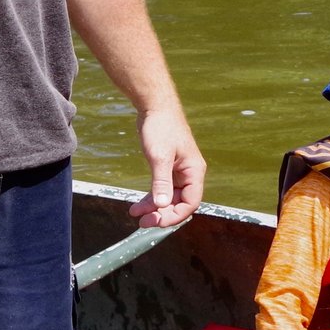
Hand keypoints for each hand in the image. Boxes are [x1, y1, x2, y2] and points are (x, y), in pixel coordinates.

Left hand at [131, 106, 204, 227]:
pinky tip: (137, 206)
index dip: (175, 215)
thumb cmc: (161, 127)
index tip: (156, 221)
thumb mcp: (160, 156)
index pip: (191, 202)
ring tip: (136, 215)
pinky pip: (161, 189)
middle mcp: (189, 173)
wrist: (155, 106)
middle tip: (143, 222)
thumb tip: (162, 205)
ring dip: (154, 208)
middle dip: (162, 214)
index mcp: (194, 171)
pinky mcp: (167, 168)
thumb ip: (161, 182)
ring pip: (169, 198)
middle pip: (179, 203)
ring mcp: (178, 171)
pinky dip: (150, 198)